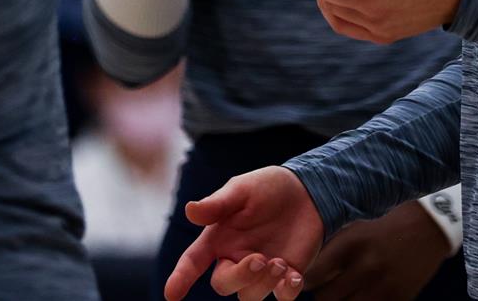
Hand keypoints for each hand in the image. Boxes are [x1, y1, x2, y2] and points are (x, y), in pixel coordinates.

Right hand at [165, 166, 323, 300]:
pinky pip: (283, 297)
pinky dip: (287, 291)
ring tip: (280, 262)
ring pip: (250, 295)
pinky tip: (294, 276)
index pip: (194, 261)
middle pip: (223, 284)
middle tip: (260, 258)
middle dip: (239, 277)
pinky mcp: (286, 275)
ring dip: (264, 283)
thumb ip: (217, 204)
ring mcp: (261, 270)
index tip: (171, 295)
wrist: (306, 190)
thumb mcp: (242, 189)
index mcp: (219, 238)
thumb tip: (189, 210)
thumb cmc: (267, 188)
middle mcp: (236, 258)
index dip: (181, 277)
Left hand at [304, 200, 451, 300]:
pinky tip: (362, 294)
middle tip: (328, 287)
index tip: (304, 280)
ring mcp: (383, 286)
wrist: (428, 228)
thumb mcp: (355, 229)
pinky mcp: (397, 299)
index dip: (304, 281)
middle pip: (325, 299)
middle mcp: (366, 266)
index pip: (312, 275)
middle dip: (322, 294)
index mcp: (352, 244)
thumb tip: (303, 273)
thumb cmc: (384, 228)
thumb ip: (330, 250)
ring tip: (345, 291)